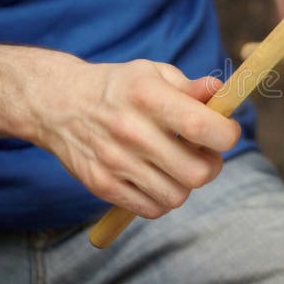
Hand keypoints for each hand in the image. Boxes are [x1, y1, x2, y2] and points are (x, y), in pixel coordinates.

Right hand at [28, 58, 239, 218]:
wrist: (58, 104)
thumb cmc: (119, 87)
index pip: (200, 125)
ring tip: (178, 164)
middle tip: (204, 152)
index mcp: (147, 96)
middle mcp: (130, 131)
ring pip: (177, 196)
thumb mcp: (153, 73)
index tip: (226, 132)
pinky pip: (151, 209)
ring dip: (187, 183)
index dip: (226, 134)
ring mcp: (114, 162)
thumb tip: (223, 95)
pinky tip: (159, 177)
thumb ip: (191, 87)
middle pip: (197, 172)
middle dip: (212, 164)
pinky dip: (163, 199)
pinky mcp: (101, 185)